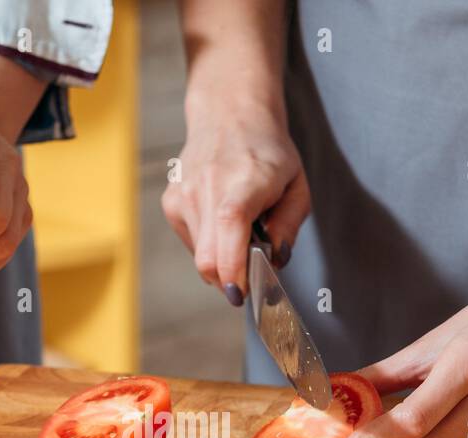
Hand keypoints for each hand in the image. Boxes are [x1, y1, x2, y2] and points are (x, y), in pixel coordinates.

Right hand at [161, 101, 308, 304]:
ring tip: (240, 232)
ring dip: (223, 261)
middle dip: (231, 280)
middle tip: (250, 277)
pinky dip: (210, 246)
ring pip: (201, 259)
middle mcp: (207, 188)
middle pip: (208, 259)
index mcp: (244, 181)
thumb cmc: (267, 152)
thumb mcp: (296, 185)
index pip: (230, 226)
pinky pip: (193, 245)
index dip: (233, 267)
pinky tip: (221, 223)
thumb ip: (289, 226)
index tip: (241, 291)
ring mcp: (184, 197)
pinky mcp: (171, 204)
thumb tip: (275, 260)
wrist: (228, 116)